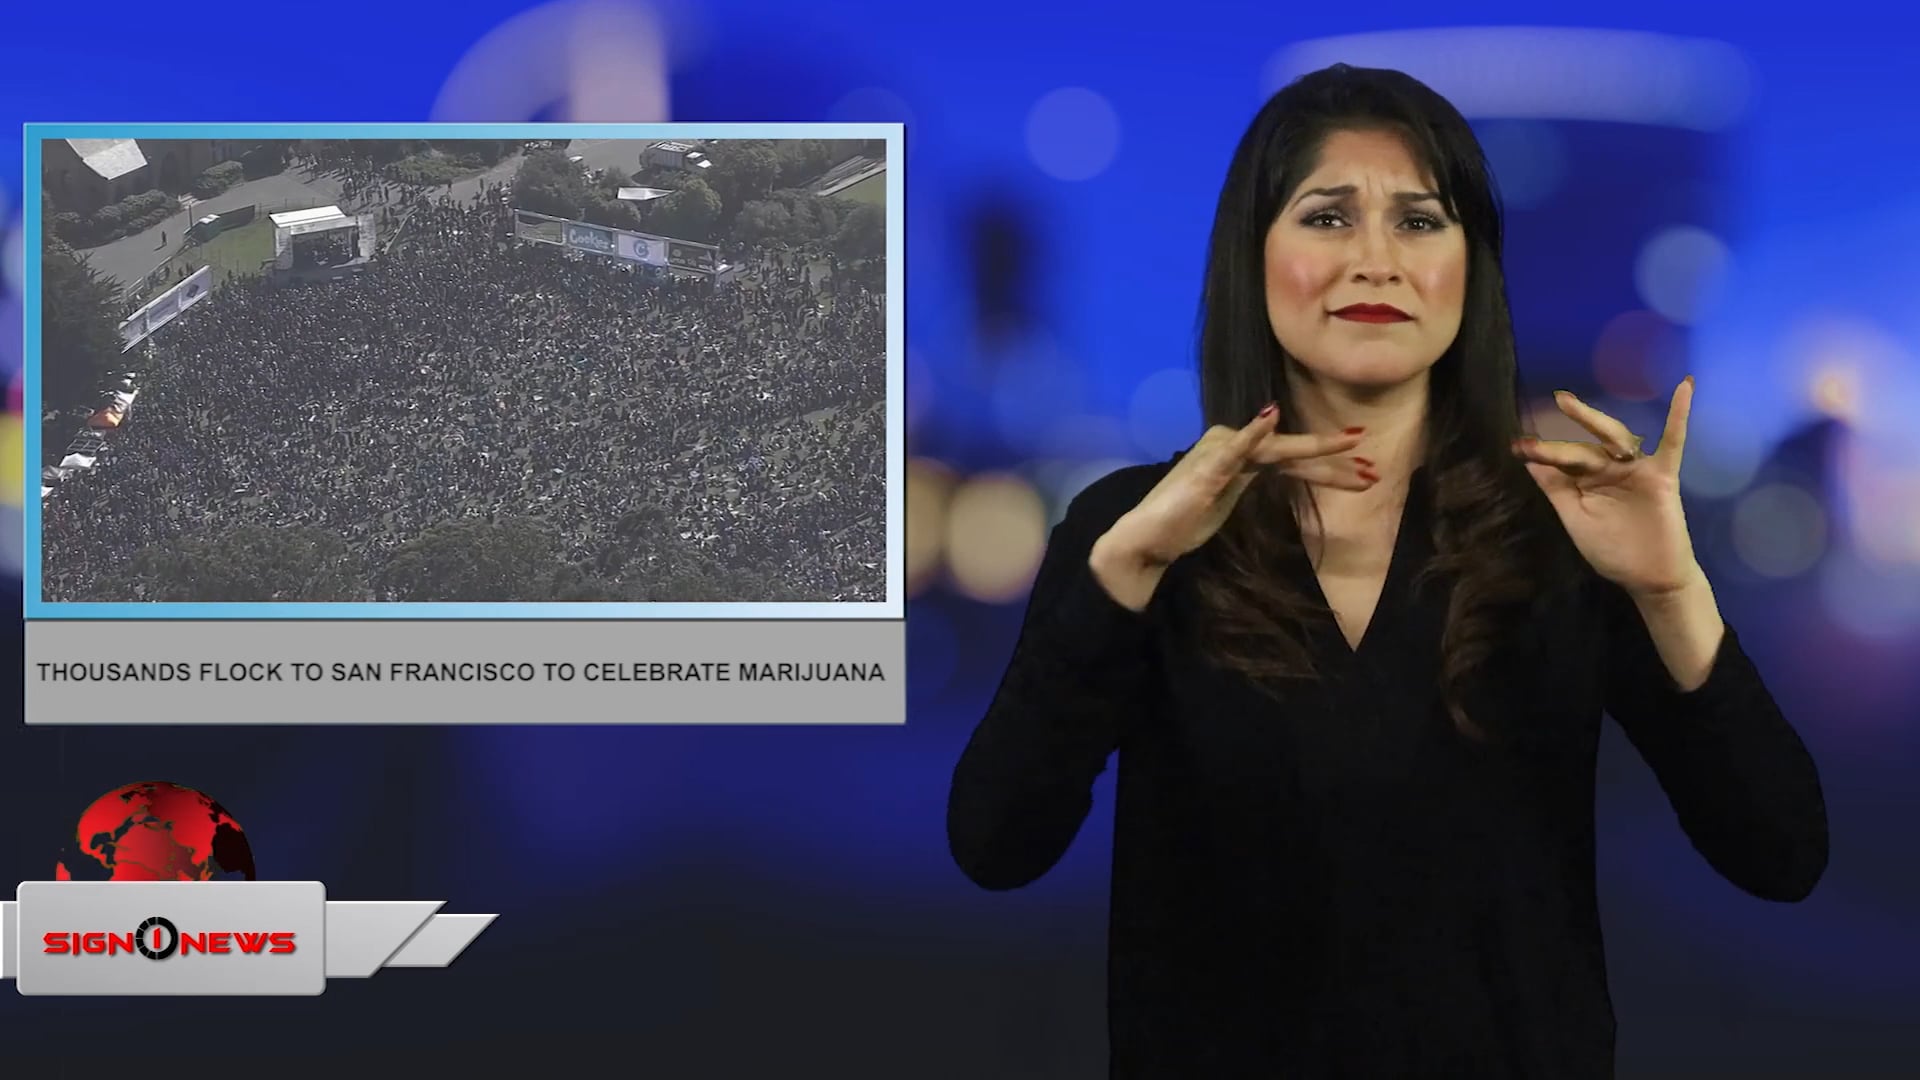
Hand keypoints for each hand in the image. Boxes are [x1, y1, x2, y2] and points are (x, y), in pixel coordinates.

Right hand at [1091, 405, 1371, 609]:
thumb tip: (1275, 475)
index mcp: (1239, 457)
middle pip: (1292, 452)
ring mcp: (1218, 456)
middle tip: (1373, 467)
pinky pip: (1233, 450)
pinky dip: (1252, 435)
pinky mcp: (1205, 472)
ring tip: (1351, 444)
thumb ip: (1247, 483)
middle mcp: (1231, 447)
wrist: (1145, 539)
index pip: (1292, 459)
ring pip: (1276, 449)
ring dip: (1314, 447)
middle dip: (1334, 458)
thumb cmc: (1183, 524)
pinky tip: (1270, 419)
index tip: (1364, 475)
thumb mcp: (1226, 502)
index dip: (1329, 468)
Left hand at [1513, 379, 1704, 596]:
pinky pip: (1673, 442)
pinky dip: (1679, 415)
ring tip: (1568, 403)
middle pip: (1586, 444)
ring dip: (1592, 420)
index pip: (1563, 460)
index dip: (1542, 453)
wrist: (1649, 578)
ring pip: (1615, 438)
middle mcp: (1610, 469)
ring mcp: (1636, 469)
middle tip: (1553, 401)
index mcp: (1587, 480)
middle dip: (1567, 427)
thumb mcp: (1576, 519)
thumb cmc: (1612, 550)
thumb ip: (1556, 489)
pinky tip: (1684, 388)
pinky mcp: (1662, 476)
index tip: (1517, 446)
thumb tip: (1530, 462)